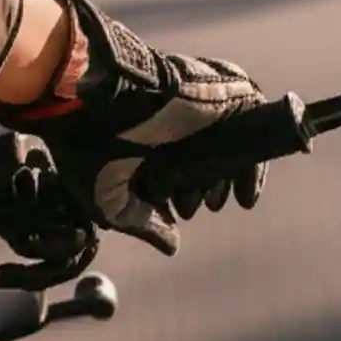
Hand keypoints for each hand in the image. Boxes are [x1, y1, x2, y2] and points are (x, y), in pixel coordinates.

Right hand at [0, 0, 268, 254]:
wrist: (90, 98)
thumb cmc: (86, 146)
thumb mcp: (110, 201)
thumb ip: (143, 225)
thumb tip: (172, 247)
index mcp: (151, 140)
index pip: (185, 167)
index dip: (191, 193)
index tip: (185, 211)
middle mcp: (177, 123)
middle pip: (213, 158)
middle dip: (212, 190)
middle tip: (205, 205)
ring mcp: (201, 107)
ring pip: (234, 144)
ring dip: (232, 177)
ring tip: (219, 199)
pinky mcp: (222, 92)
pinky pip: (254, 125)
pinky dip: (254, 160)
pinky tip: (246, 188)